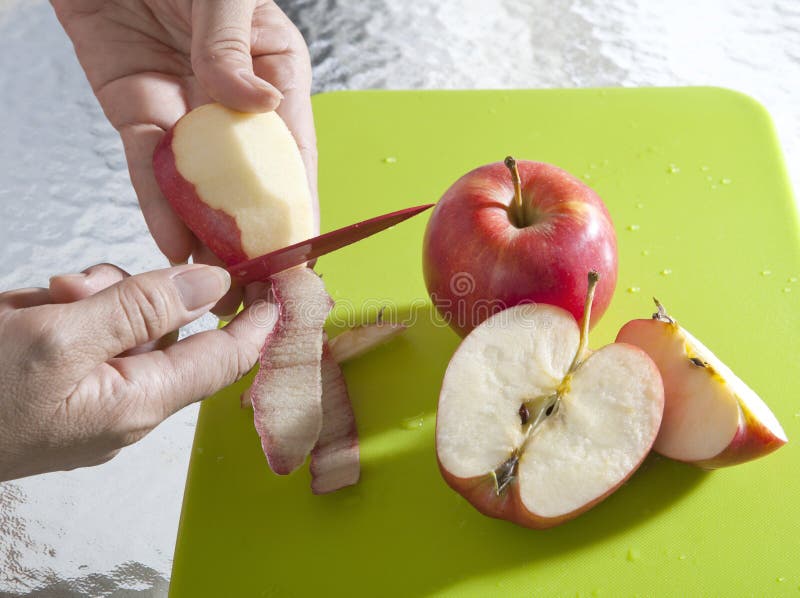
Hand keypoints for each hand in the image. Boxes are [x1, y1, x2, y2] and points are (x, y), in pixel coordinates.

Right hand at [0, 263, 274, 480]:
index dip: (260, 319)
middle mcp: (128, 402)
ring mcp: (95, 395)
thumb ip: (141, 308)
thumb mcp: (59, 338)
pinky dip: (73, 309)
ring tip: (45, 298)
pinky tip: (33, 308)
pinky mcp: (65, 382)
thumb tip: (211, 284)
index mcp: (140, 402)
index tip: (285, 282)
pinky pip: (93, 333)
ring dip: (98, 297)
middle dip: (141, 294)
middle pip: (173, 332)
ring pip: (130, 324)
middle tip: (77, 286)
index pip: (227, 358)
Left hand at [51, 1, 316, 314]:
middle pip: (249, 179)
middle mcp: (234, 101)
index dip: (298, 205)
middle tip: (257, 285)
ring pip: (200, 183)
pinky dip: (158, 203)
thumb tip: (255, 106)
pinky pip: (149, 164)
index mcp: (275, 72)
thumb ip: (234, 48)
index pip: (293, 151)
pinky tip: (171, 241)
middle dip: (254, 234)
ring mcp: (185, 110)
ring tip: (215, 281)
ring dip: (207, 233)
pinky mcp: (136, 112)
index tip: (300, 253)